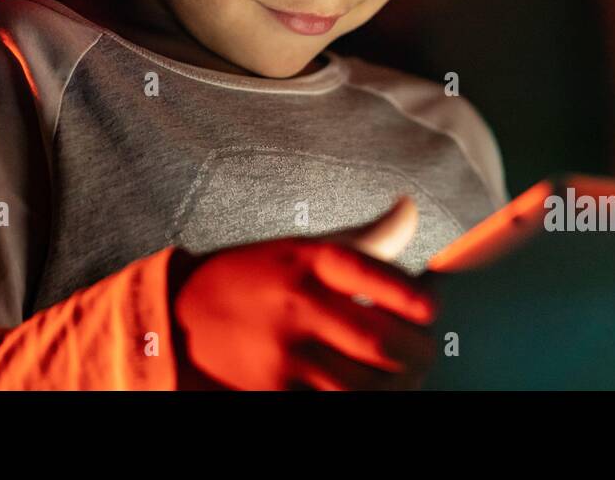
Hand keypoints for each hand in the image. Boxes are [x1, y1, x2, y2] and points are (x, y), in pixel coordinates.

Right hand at [169, 196, 440, 389]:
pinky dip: (361, 402)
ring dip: (395, 387)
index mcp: (309, 258)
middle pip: (380, 341)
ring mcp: (283, 352)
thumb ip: (366, 237)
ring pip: (363, 386)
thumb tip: (411, 209)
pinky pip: (333, 407)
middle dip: (418, 355)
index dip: (418, 299)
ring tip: (404, 379)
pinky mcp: (271, 391)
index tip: (432, 309)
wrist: (181, 313)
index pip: (376, 275)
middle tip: (426, 354)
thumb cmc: (260, 276)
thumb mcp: (305, 247)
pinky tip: (370, 391)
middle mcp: (297, 303)